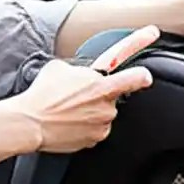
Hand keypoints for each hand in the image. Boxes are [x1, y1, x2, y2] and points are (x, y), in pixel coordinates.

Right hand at [13, 26, 157, 152]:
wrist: (31, 122)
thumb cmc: (42, 95)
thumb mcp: (58, 68)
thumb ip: (79, 69)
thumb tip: (80, 74)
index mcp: (99, 82)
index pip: (130, 71)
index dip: (141, 57)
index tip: (152, 43)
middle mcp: (105, 103)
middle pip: (112, 95)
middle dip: (100, 95)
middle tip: (78, 98)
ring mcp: (102, 123)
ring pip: (104, 114)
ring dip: (92, 111)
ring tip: (69, 111)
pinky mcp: (96, 139)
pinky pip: (96, 130)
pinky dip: (85, 127)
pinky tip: (69, 122)